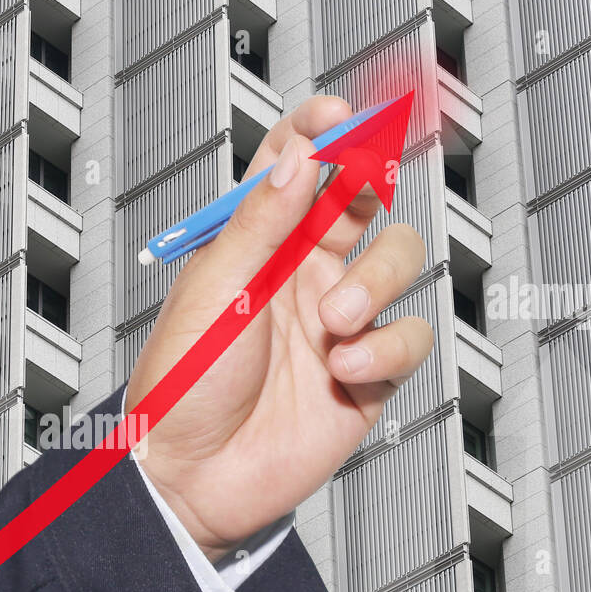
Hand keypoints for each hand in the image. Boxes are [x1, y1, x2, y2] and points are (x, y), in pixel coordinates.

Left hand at [127, 95, 431, 563]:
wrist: (192, 477)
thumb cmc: (181, 386)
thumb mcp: (216, 288)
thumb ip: (262, 220)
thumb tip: (299, 155)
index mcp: (256, 247)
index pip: (298, 169)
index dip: (323, 132)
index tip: (339, 113)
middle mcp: (301, 276)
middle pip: (363, 203)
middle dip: (371, 189)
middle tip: (362, 192)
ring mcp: (337, 324)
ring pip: (399, 262)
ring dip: (376, 282)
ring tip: (333, 321)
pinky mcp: (366, 375)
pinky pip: (409, 337)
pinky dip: (386, 347)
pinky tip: (345, 366)